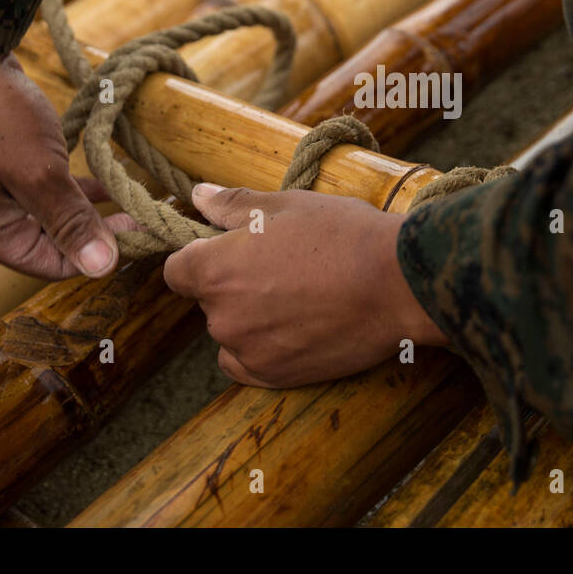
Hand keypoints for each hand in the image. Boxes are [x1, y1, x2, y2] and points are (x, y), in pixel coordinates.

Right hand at [0, 51, 131, 278]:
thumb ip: (70, 221)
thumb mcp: (38, 172)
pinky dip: (75, 191)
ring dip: (91, 210)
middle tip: (147, 218)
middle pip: (53, 243)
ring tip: (136, 203)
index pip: (53, 265)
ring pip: (53, 217)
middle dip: (98, 231)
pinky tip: (109, 185)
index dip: (100, 254)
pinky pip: (44, 193)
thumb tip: (102, 268)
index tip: (144, 236)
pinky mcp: (0, 172)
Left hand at [164, 184, 447, 387]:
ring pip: (230, 332)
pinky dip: (261, 348)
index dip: (200, 257)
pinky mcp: (274, 376)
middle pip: (207, 300)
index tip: (229, 251)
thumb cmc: (342, 235)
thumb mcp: (286, 205)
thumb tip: (197, 197)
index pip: (176, 269)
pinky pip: (246, 363)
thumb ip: (232, 205)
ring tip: (298, 297)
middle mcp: (221, 315)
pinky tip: (295, 328)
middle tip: (280, 268)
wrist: (396, 284)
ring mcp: (246, 350)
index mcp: (215, 269)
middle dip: (232, 285)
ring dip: (250, 317)